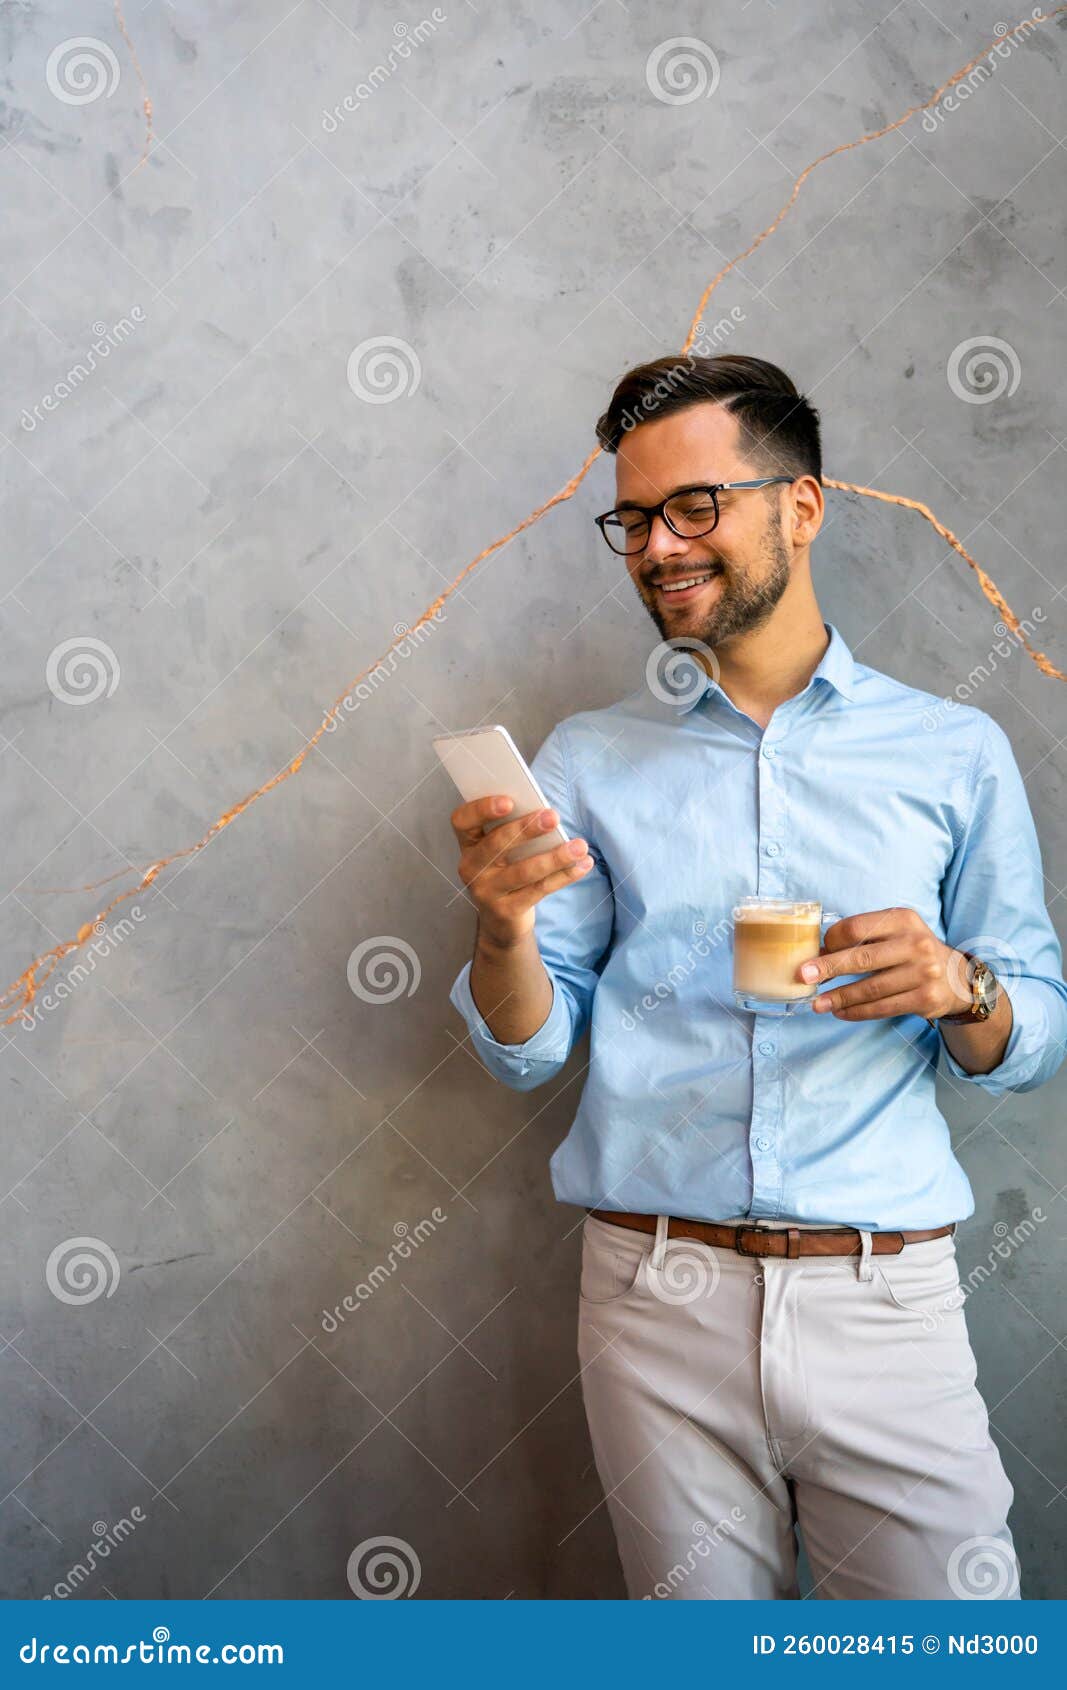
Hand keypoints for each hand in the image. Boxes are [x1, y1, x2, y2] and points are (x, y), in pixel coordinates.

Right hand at [451, 795, 593, 948]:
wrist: (501, 920)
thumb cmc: (507, 871)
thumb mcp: (503, 851)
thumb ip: (515, 831)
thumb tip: (545, 814)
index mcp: (469, 844)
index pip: (463, 821)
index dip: (482, 809)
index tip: (509, 801)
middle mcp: (471, 867)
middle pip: (496, 844)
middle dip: (526, 829)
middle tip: (553, 817)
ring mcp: (486, 891)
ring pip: (523, 871)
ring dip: (555, 857)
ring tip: (580, 846)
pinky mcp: (505, 910)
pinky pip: (539, 890)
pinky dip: (564, 876)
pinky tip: (583, 864)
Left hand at [797, 906, 973, 1020]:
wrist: (955, 977)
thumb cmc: (911, 951)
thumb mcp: (894, 933)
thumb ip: (863, 939)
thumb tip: (818, 954)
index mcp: (902, 919)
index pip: (857, 928)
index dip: (831, 941)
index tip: (815, 953)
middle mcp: (915, 943)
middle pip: (862, 958)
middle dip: (828, 968)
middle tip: (803, 976)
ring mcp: (923, 972)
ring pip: (870, 988)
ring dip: (839, 997)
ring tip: (817, 1004)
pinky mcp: (925, 999)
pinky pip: (882, 1008)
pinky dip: (857, 1012)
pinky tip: (840, 1012)